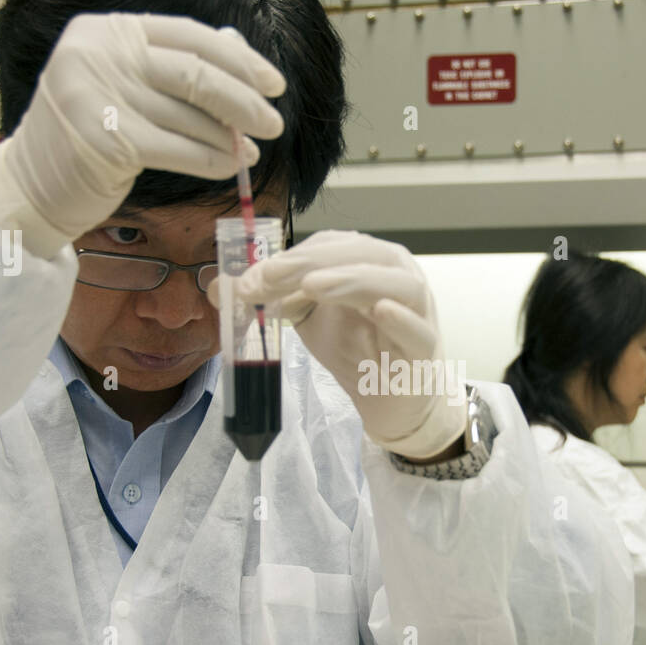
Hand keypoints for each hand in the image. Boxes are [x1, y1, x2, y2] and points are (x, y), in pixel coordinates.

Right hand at [0, 13, 285, 257]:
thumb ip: (169, 73)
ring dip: (232, 137)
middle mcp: (99, 53)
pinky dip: (213, 159)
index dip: (239, 59)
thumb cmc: (84, 140)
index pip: (189, 35)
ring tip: (252, 150)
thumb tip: (245, 71)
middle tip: (273, 122)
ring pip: (191, 114)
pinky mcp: (107, 139)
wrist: (28, 186)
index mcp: (105, 30)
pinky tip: (230, 166)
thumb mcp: (118, 88)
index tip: (272, 82)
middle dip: (244, 100)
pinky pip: (180, 150)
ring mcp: (99, 94)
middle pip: (195, 71)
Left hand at [211, 230, 467, 458]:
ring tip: (314, 286)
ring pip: (394, 283)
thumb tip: (220, 287)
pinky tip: (380, 310)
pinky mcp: (425, 348)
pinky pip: (418, 330)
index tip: (249, 280)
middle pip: (361, 254)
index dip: (289, 257)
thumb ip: (273, 297)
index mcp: (369, 259)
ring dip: (353, 280)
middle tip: (270, 277)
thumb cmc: (355, 347)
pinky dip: (400, 318)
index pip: (330, 246)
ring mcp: (418, 309)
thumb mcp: (306, 317)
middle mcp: (398, 274)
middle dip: (311, 263)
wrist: (390, 398)